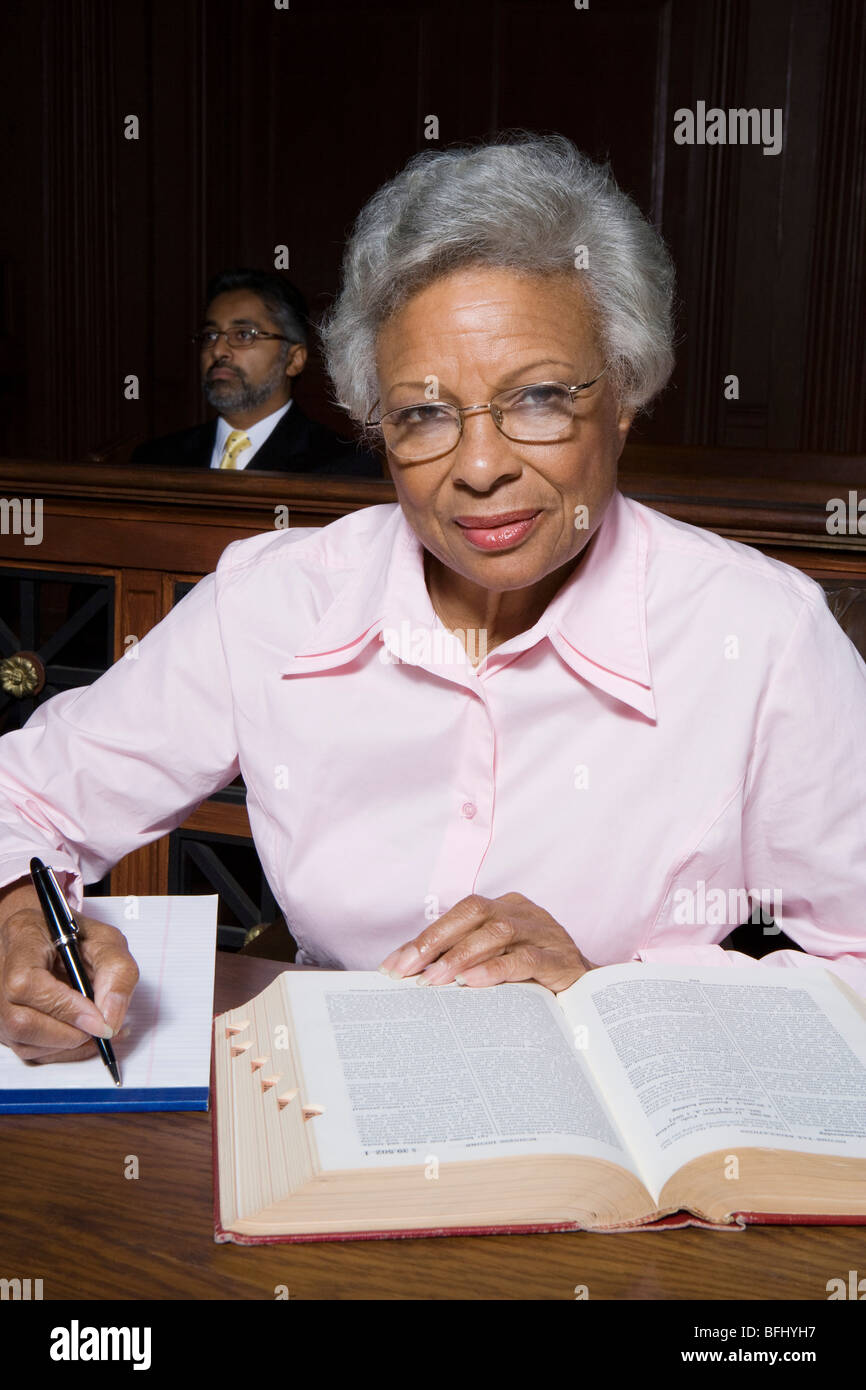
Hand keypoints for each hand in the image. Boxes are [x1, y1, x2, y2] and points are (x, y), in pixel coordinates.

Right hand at [0, 881, 139, 1062]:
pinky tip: (88, 1035)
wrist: (52, 938)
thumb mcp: (106, 940)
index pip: (25, 984)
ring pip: (26, 1043)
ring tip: (101, 1029)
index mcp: (22, 939)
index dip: (64, 1007)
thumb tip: (110, 1020)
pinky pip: (32, 1052)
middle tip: (104, 1026)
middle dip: (70, 1033)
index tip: (98, 1018)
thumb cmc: (74, 935)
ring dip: (70, 1045)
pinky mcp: (7, 1026)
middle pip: (21, 1022)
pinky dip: (65, 1050)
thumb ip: (117, 972)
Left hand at [377, 892, 596, 991]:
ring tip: (434, 980)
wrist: (592, 999)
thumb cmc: (537, 981)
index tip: (393, 966)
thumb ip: (465, 962)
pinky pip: (525, 958)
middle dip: (435, 942)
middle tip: (406, 972)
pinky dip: (495, 969)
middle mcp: (524, 913)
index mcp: (507, 908)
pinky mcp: (561, 959)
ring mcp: (545, 933)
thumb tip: (413, 975)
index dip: (425, 937)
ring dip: (460, 956)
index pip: (459, 913)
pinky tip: (472, 983)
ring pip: (497, 932)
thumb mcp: (498, 964)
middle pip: (474, 912)